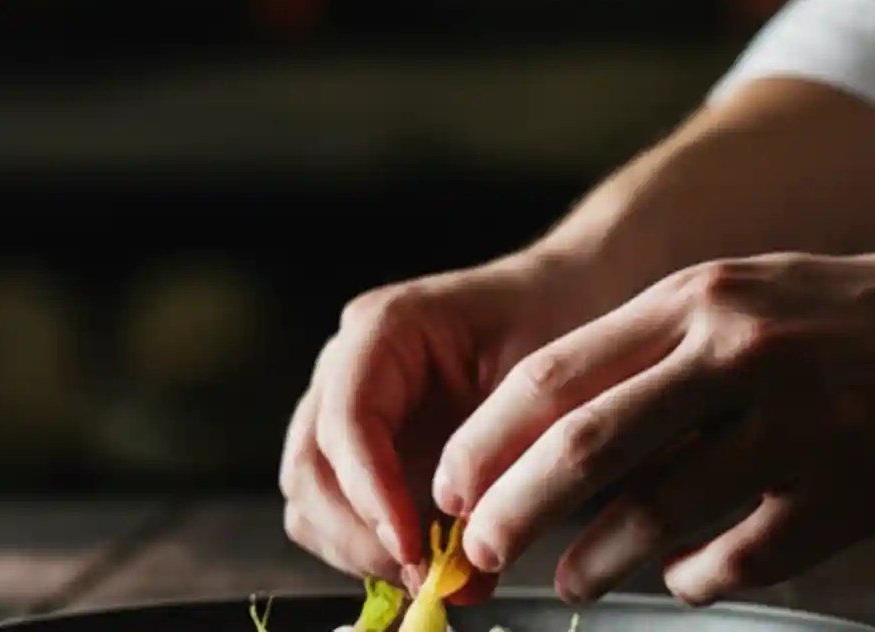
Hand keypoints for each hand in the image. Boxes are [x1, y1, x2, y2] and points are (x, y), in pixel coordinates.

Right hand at [279, 251, 603, 599]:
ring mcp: (347, 406)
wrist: (565, 299)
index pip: (346, 419)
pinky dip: (369, 547)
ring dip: (358, 549)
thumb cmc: (556, 320)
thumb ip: (500, 467)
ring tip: (431, 576)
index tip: (411, 547)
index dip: (370, 493)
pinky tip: (427, 560)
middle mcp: (348, 365)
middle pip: (308, 465)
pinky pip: (336, 509)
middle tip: (422, 576)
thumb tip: (464, 572)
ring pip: (310, 496)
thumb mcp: (542, 383)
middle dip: (357, 534)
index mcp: (384, 327)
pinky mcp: (362, 448)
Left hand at [434, 249, 874, 604]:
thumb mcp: (741, 295)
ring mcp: (795, 424)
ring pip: (658, 509)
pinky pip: (741, 555)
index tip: (453, 482)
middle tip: (482, 546)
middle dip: (516, 507)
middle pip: (588, 445)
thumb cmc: (848, 317)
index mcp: (696, 298)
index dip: (489, 438)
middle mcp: (735, 351)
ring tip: (570, 578)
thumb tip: (558, 429)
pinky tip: (682, 579)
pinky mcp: (846, 491)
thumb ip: (655, 351)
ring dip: (598, 558)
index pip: (558, 374)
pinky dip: (695, 577)